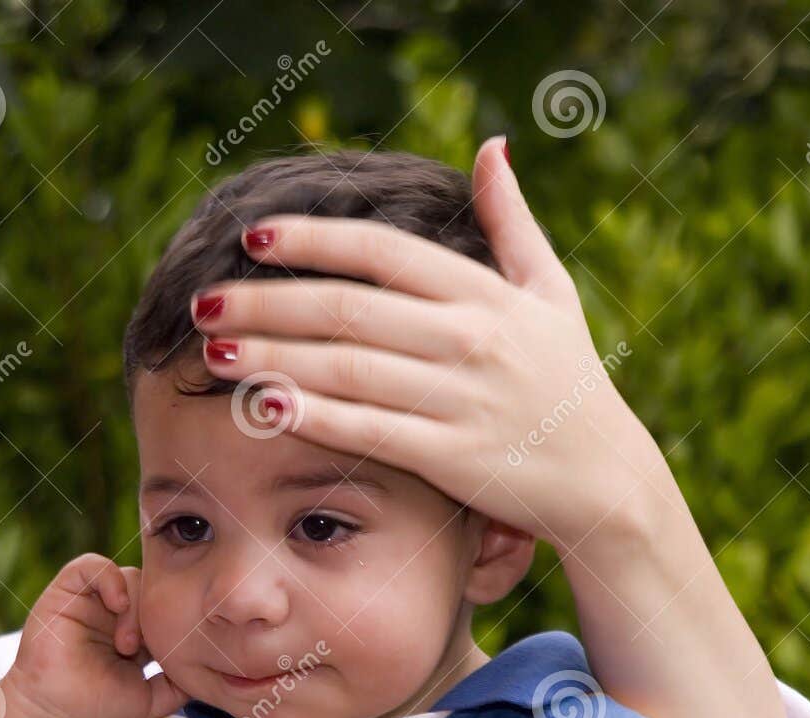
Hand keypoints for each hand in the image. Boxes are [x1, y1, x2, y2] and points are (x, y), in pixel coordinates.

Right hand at [1, 553, 185, 717]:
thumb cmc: (96, 709)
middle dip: (155, 618)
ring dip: (134, 608)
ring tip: (126, 645)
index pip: (165, 608)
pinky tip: (117, 606)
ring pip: (128, 576)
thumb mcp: (151, 699)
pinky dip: (110, 579)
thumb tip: (211, 675)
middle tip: (146, 653)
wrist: (56, 715)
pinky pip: (91, 565)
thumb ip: (179, 686)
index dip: (174, 623)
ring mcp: (90, 601)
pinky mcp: (65, 591)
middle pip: (151, 590)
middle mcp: (113, 613)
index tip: (170, 655)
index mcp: (134, 632)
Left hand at [193, 136, 671, 553]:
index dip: (312, 240)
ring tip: (215, 350)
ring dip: (273, 357)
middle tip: (204, 300)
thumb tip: (492, 146)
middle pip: (347, 309)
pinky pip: (366, 430)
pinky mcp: (450, 457)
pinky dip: (312, 416)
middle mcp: (470, 338)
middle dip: (267, 302)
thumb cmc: (568, 381)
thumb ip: (511, 221)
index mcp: (484, 293)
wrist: (606, 479)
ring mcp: (459, 399)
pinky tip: (263, 406)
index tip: (251, 237)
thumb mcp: (552, 291)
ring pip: (346, 368)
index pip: (381, 253)